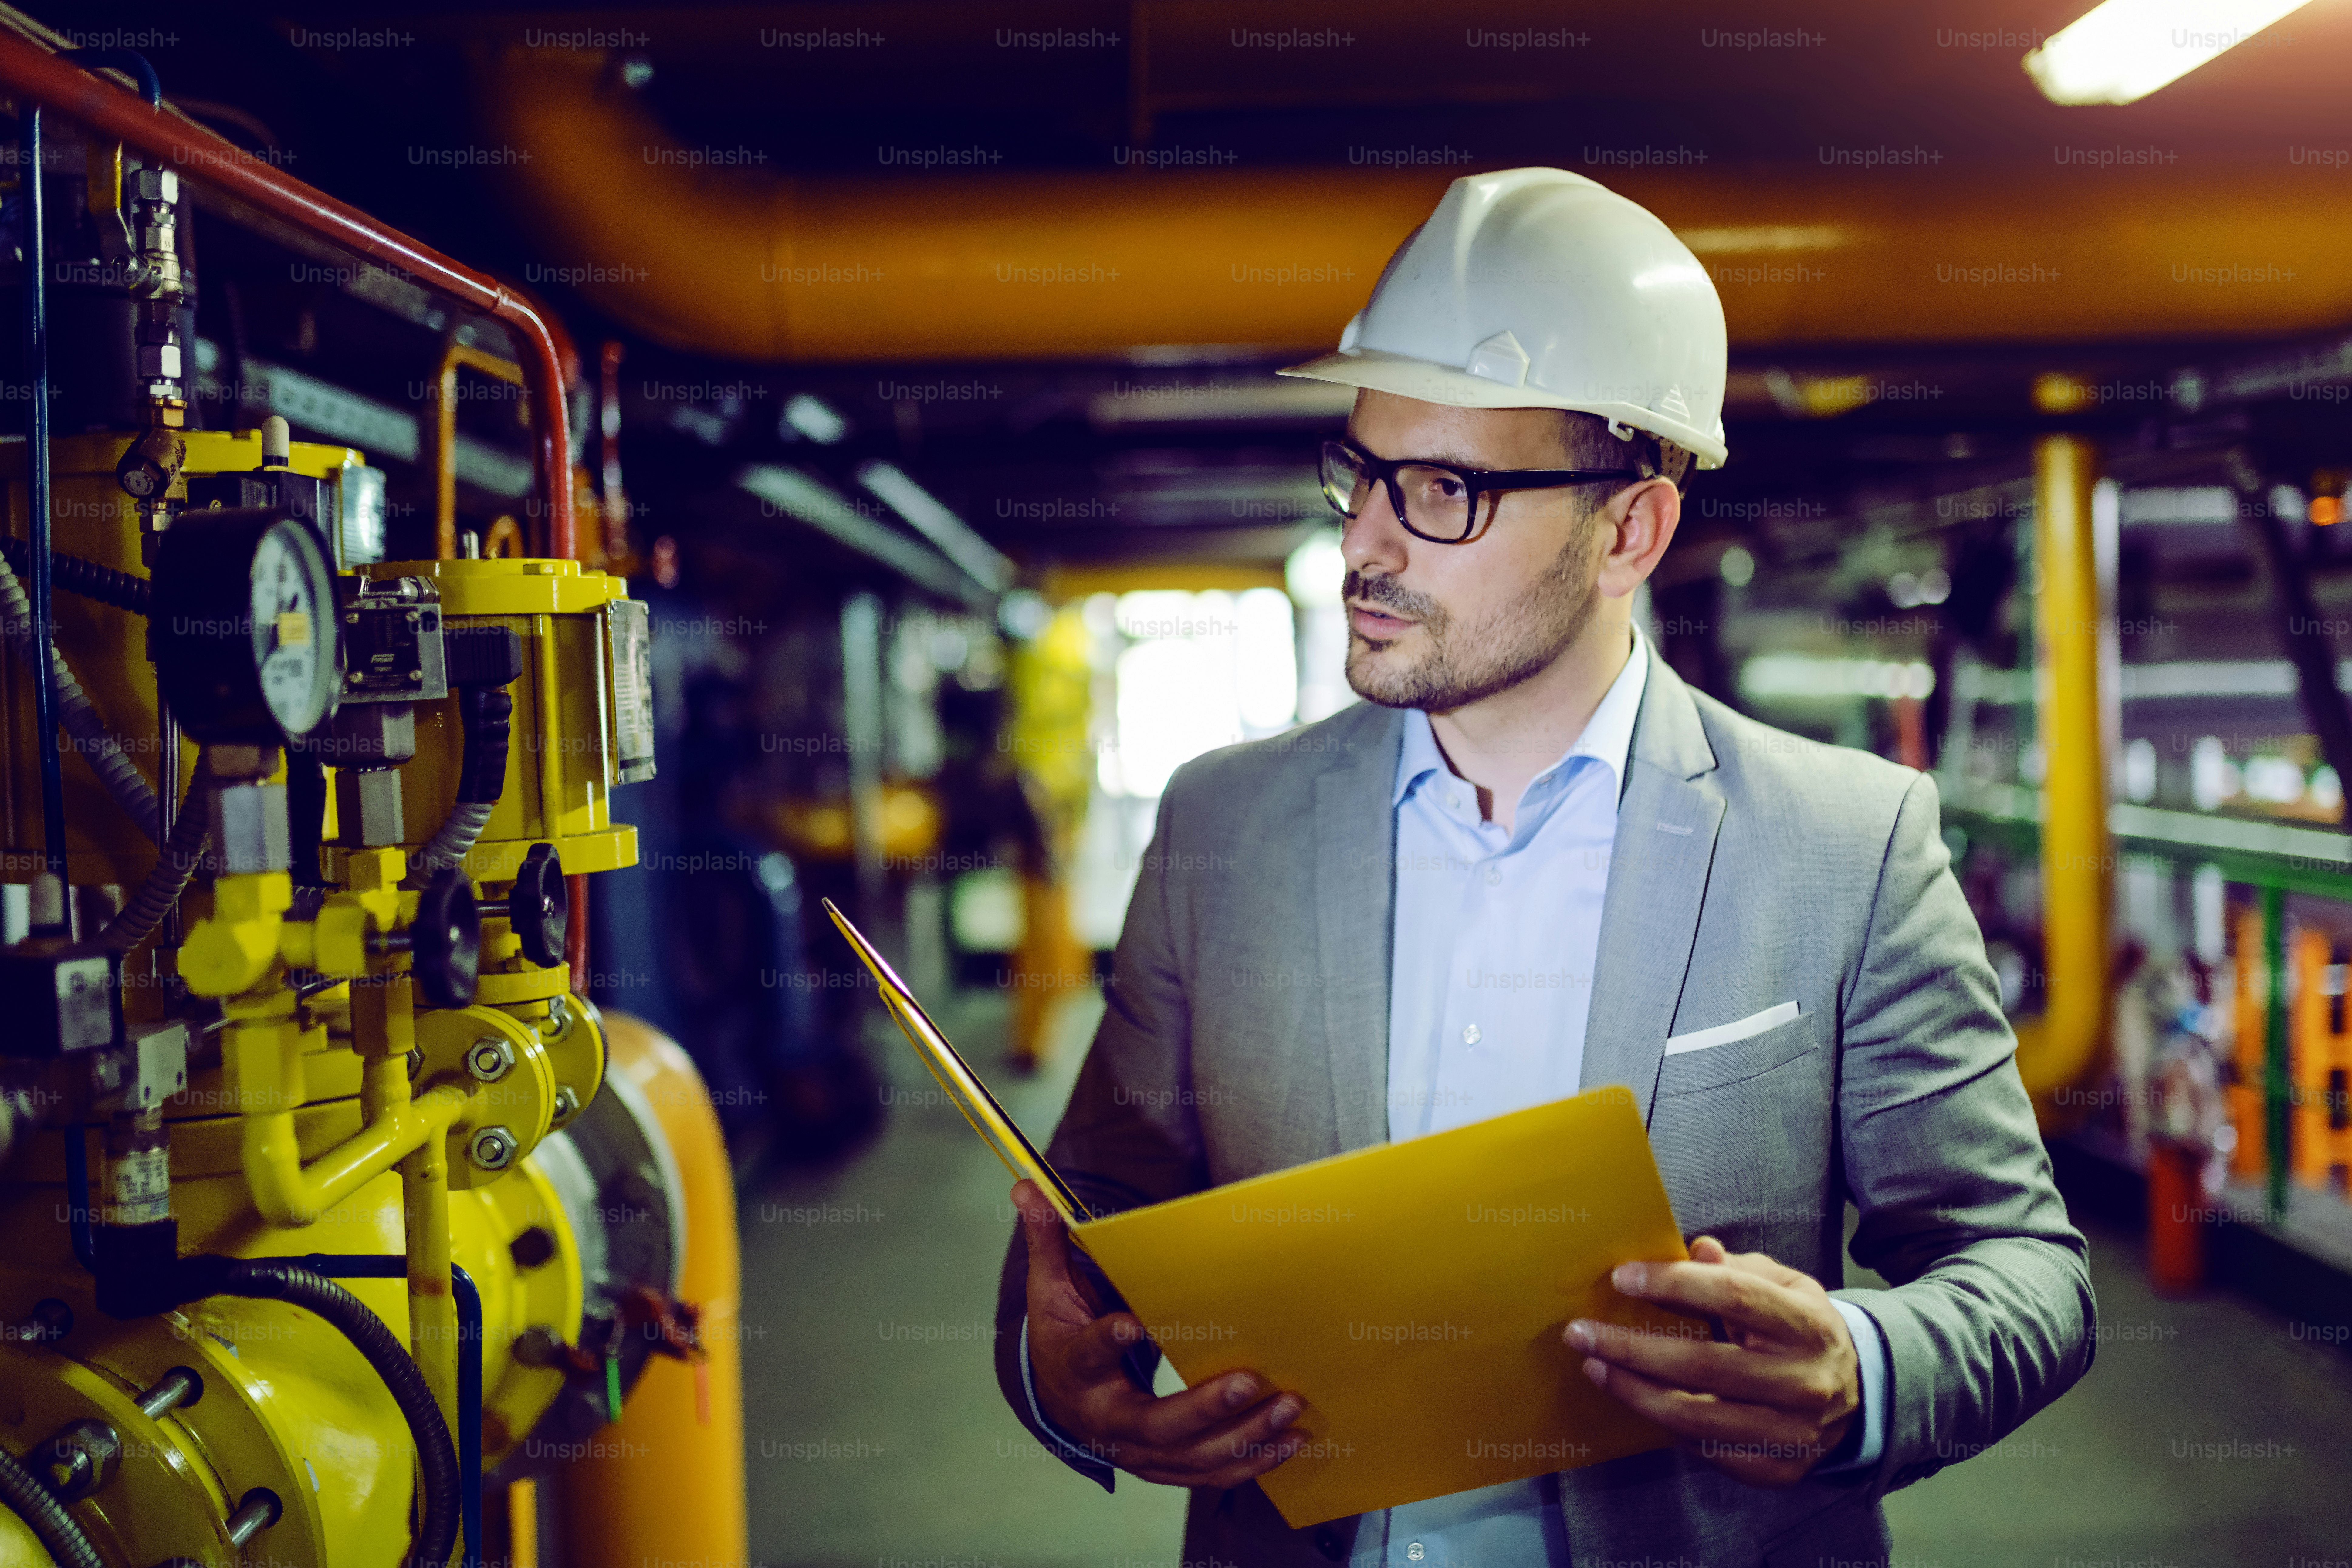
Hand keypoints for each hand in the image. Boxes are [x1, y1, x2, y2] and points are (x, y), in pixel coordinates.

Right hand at [1012, 1179, 1309, 1486]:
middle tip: (1250, 1380)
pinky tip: (1292, 1440)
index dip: (1109, 1340)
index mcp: (1076, 1369)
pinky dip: (1253, 1461)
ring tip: (1288, 1408)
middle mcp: (1107, 1420)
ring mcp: (1139, 1451)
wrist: (1057, 1400)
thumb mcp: (1050, 1289)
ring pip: (1192, 1457)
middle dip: (1204, 1408)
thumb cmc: (1063, 1335)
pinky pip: (1211, 1473)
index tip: (1134, 1322)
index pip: (1090, 1355)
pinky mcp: (1165, 1466)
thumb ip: (1047, 1240)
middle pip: (1155, 1425)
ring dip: (1244, 1437)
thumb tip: (1026, 1185)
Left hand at [1564, 1235, 1860, 1486]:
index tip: (1622, 1277)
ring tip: (1594, 1367)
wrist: (1855, 1395)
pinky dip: (1666, 1427)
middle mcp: (1803, 1382)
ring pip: (1695, 1417)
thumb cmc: (1800, 1330)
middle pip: (1703, 1365)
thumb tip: (1696, 1248)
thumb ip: (1739, 1268)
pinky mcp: (1777, 1469)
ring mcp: (1791, 1432)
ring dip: (1634, 1392)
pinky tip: (1638, 1400)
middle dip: (1631, 1348)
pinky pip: (1706, 1450)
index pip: (1734, 1297)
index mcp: (1807, 1325)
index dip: (1674, 1285)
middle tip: (1581, 1332)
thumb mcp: (1784, 1286)